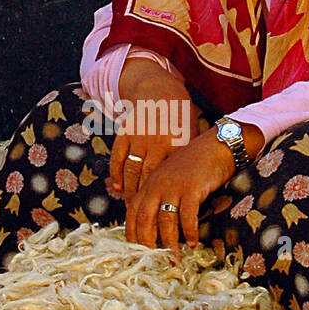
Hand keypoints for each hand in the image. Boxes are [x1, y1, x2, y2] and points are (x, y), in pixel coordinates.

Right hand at [108, 61, 207, 206]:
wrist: (161, 92)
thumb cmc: (181, 121)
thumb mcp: (189, 139)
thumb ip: (186, 162)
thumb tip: (192, 192)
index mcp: (176, 145)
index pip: (169, 179)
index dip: (165, 199)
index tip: (165, 217)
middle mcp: (156, 142)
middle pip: (147, 178)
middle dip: (145, 201)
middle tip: (145, 217)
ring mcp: (138, 137)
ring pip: (130, 170)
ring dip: (129, 191)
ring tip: (130, 208)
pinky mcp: (124, 133)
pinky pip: (117, 159)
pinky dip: (116, 176)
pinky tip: (118, 189)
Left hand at [124, 128, 240, 253]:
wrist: (215, 146)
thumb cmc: (195, 166)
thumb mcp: (170, 179)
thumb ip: (160, 196)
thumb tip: (156, 226)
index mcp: (149, 184)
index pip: (133, 212)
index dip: (134, 233)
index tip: (138, 250)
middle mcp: (157, 184)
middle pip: (145, 219)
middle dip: (148, 243)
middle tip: (155, 260)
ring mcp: (174, 185)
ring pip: (166, 220)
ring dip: (170, 243)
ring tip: (175, 258)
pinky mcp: (192, 188)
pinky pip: (187, 215)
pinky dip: (189, 232)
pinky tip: (193, 243)